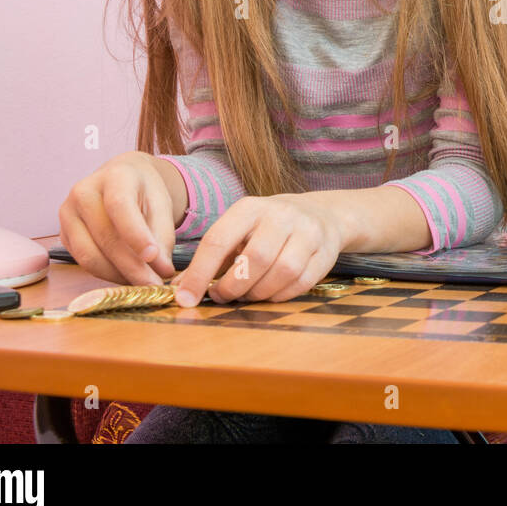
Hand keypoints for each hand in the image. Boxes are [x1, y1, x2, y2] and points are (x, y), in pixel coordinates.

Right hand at [58, 151, 176, 285]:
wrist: (121, 178)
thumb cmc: (143, 191)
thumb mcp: (161, 203)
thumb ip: (163, 235)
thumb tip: (162, 270)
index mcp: (114, 176)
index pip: (120, 207)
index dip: (136, 235)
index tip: (153, 258)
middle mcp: (84, 192)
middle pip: (105, 237)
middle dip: (132, 267)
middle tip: (155, 285)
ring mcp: (68, 213)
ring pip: (89, 255)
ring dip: (118, 275)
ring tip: (143, 283)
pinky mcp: (63, 234)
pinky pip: (83, 261)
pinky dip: (106, 274)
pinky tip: (126, 276)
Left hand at [171, 194, 346, 307]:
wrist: (320, 214)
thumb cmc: (267, 227)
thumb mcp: (239, 230)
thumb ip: (212, 258)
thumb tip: (181, 290)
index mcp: (250, 207)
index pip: (218, 240)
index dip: (199, 273)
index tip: (185, 298)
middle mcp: (281, 215)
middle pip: (254, 259)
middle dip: (233, 287)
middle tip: (223, 296)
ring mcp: (308, 231)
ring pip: (282, 272)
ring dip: (259, 293)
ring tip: (248, 295)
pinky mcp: (325, 251)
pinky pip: (302, 282)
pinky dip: (281, 295)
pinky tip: (271, 293)